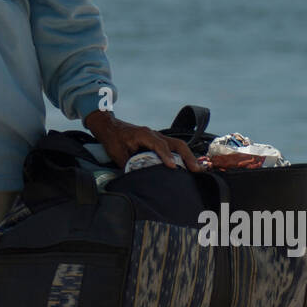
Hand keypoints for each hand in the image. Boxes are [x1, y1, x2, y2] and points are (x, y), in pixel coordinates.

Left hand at [83, 110, 205, 171]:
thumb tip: (138, 179)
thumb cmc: (113, 139)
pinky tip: (187, 166)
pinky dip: (182, 155)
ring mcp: (157, 137)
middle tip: (195, 170)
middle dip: (187, 156)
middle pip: (176, 143)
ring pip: (177, 145)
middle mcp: (154, 134)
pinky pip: (173, 147)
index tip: (173, 167)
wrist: (110, 126)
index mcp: (144, 134)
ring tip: (196, 170)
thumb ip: (129, 165)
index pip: (159, 145)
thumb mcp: (117, 154)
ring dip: (188, 156)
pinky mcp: (158, 141)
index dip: (167, 156)